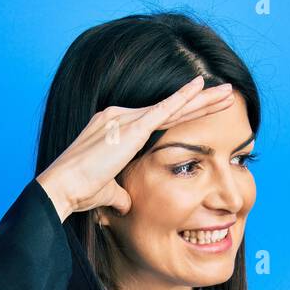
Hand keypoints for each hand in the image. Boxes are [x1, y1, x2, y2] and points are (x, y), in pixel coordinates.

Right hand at [35, 75, 234, 222]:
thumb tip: (126, 202)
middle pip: (169, 109)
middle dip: (199, 102)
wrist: (62, 187)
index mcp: (114, 129)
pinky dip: (183, 97)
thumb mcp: (106, 191)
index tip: (202, 112)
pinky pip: (163, 109)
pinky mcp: (130, 127)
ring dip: (202, 99)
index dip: (182, 117)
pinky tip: (201, 87)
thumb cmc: (78, 192)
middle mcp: (119, 117)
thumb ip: (119, 193)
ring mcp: (125, 119)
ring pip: (173, 106)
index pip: (157, 120)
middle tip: (224, 95)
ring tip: (227, 92)